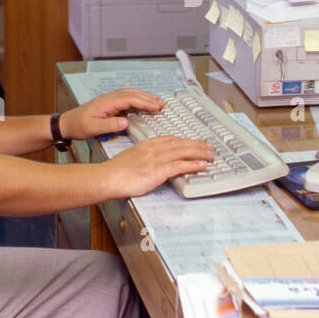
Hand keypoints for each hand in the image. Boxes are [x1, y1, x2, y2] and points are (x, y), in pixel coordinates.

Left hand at [61, 88, 163, 141]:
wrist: (66, 123)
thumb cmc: (78, 125)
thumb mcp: (93, 128)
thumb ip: (109, 125)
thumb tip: (126, 122)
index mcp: (106, 103)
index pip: (129, 99)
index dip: (144, 102)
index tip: (155, 106)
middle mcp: (109, 98)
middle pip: (132, 94)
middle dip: (148, 98)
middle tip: (162, 103)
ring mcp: (109, 100)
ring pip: (130, 94)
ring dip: (144, 96)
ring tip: (157, 101)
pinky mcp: (109, 104)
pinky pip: (126, 98)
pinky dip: (137, 99)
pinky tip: (142, 103)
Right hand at [100, 136, 214, 198]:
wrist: (108, 177)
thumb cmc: (115, 172)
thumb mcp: (130, 158)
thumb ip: (142, 158)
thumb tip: (149, 163)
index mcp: (147, 145)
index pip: (170, 139)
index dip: (184, 140)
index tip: (193, 141)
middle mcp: (154, 149)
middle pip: (180, 144)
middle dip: (197, 145)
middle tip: (209, 146)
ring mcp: (157, 159)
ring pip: (183, 152)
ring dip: (199, 153)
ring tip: (210, 154)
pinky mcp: (158, 171)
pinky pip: (180, 166)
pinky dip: (192, 164)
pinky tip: (201, 165)